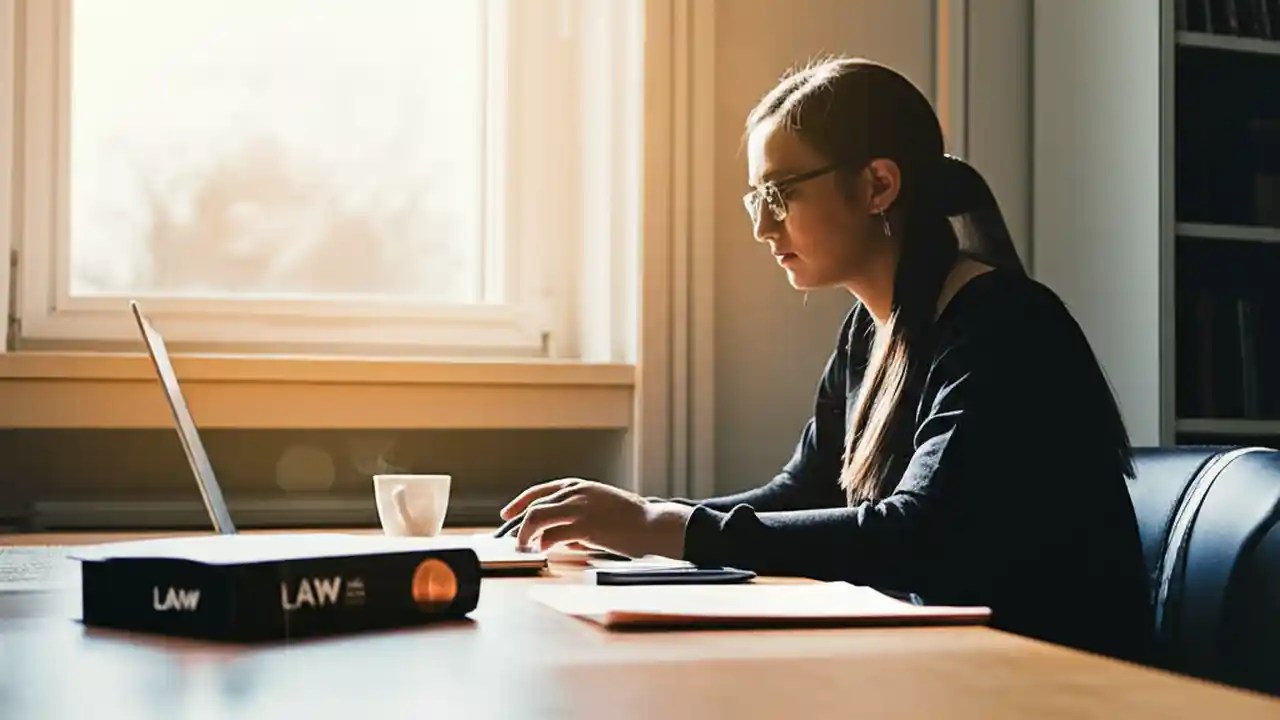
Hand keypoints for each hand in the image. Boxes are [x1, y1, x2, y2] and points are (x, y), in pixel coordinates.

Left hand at [500, 478, 691, 558]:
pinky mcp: (586, 526)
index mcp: (579, 486)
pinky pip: (553, 534)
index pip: (539, 491)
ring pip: (538, 517)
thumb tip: (553, 537)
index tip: (507, 515)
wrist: (653, 524)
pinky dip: (544, 543)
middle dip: (520, 525)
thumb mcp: (599, 508)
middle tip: (516, 541)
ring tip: (525, 548)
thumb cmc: (630, 520)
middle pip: (535, 506)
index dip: (519, 503)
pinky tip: (544, 550)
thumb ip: (575, 518)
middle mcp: (576, 492)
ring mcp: (580, 508)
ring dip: (527, 535)